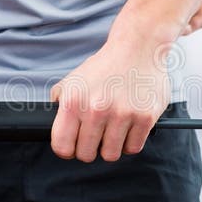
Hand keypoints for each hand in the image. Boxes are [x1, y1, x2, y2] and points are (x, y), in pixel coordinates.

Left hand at [50, 36, 170, 162]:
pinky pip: (133, 148)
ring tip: (113, 131)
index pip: (62, 146)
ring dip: (111, 147)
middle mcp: (96, 109)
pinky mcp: (145, 117)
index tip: (74, 146)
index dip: (67, 149)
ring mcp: (122, 114)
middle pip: (86, 155)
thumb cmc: (106, 65)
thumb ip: (60, 102)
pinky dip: (130, 142)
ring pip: (110, 155)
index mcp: (74, 102)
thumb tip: (56, 125)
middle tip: (96, 137)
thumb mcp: (73, 80)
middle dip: (90, 148)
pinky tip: (128, 128)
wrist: (138, 46)